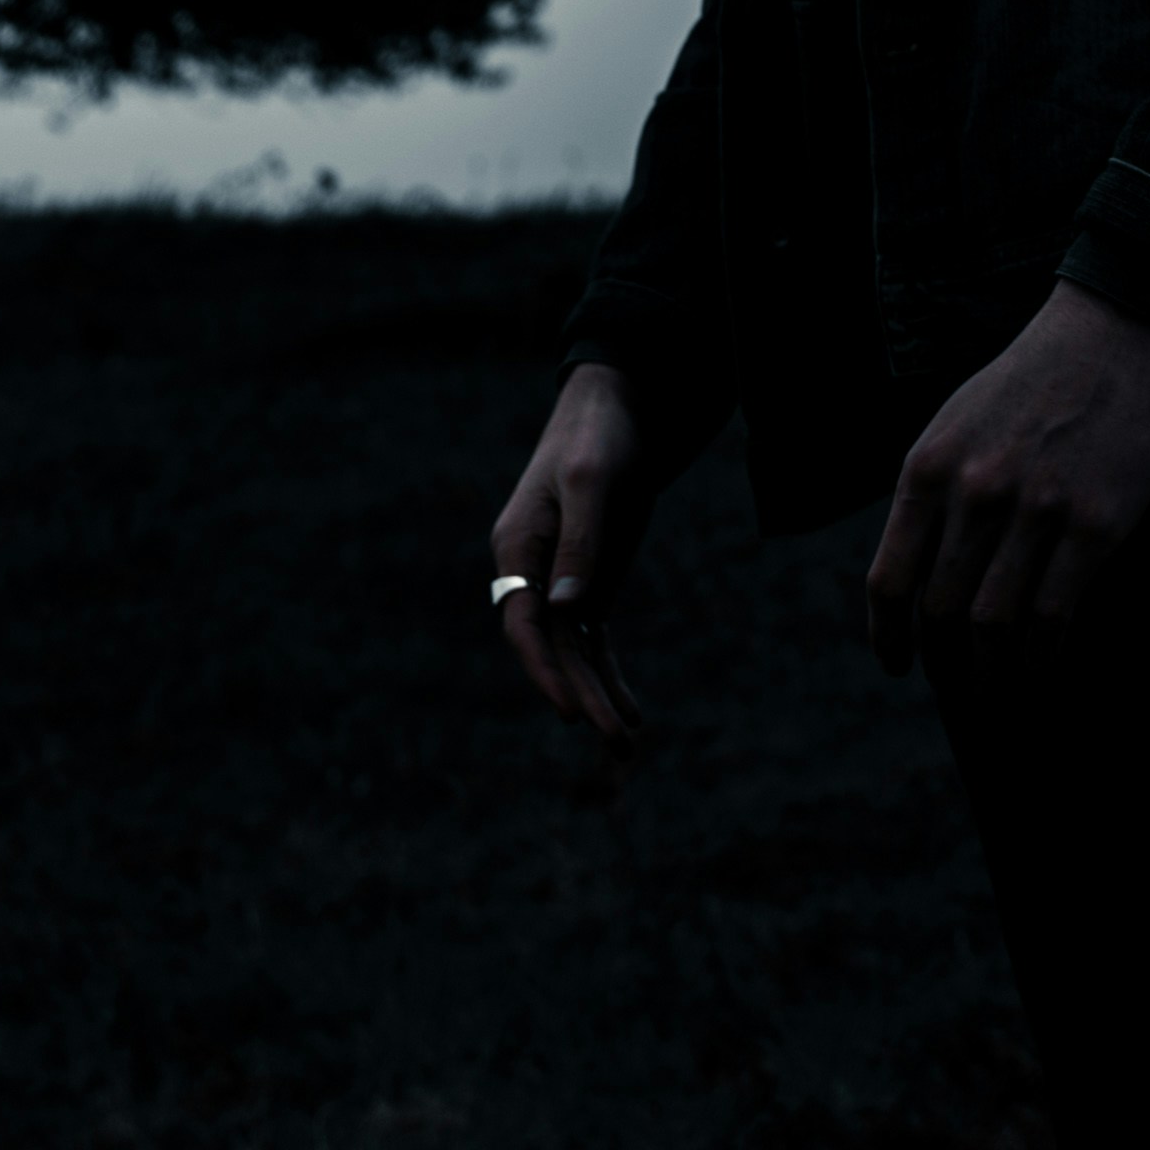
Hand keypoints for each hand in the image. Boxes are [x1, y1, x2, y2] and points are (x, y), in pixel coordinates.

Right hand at [488, 360, 688, 737]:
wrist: (619, 407)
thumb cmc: (599, 437)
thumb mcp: (594, 483)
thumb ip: (581, 544)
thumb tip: (567, 608)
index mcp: (517, 547)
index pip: (523, 623)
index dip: (545, 669)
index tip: (572, 710)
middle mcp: (532, 571)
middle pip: (551, 647)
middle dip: (581, 695)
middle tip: (616, 741)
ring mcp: (561, 578)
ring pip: (572, 650)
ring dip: (597, 694)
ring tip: (629, 743)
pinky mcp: (589, 578)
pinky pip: (592, 637)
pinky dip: (608, 673)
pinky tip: (631, 711)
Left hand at [866, 282, 1149, 671]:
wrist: (1110, 338)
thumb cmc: (1026, 387)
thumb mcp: (951, 427)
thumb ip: (929, 494)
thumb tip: (911, 577)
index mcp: (927, 470)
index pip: (888, 580)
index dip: (887, 636)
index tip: (894, 664)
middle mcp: (974, 494)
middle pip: (939, 611)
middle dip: (941, 662)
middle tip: (953, 686)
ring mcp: (1036, 511)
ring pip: (994, 623)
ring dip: (990, 672)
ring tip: (993, 690)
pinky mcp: (1095, 525)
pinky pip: (1056, 614)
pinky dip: (1042, 655)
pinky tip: (1040, 667)